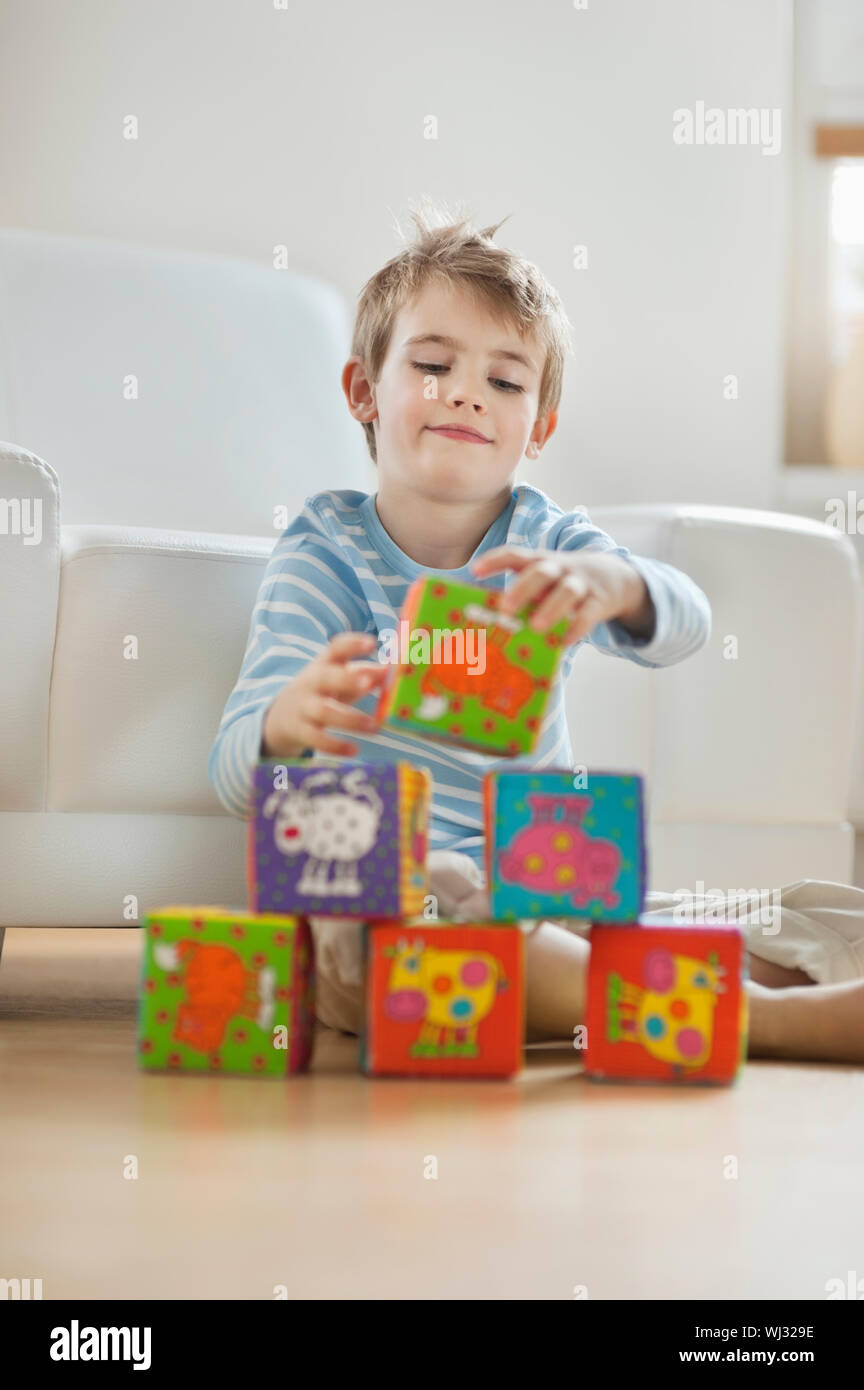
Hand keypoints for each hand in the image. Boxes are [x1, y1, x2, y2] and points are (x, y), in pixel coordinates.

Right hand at [261, 632, 387, 757]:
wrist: (281, 715)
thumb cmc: (323, 691)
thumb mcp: (341, 678)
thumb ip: (366, 674)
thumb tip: (394, 671)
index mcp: (324, 664)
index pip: (336, 649)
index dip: (352, 645)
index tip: (372, 643)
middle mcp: (312, 682)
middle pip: (326, 677)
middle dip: (346, 679)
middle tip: (368, 683)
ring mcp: (304, 706)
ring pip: (324, 711)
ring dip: (351, 719)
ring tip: (375, 726)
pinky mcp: (300, 730)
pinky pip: (317, 739)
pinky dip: (335, 746)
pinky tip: (354, 750)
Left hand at [471, 546, 654, 646]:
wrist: (614, 576)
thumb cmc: (564, 584)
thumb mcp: (545, 581)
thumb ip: (523, 595)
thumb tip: (488, 622)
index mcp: (540, 562)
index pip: (515, 555)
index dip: (494, 561)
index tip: (474, 570)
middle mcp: (560, 569)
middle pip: (541, 572)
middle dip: (522, 588)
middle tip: (504, 608)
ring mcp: (582, 584)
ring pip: (567, 591)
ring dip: (551, 608)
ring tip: (535, 627)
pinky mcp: (600, 601)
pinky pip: (589, 614)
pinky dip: (577, 628)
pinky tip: (565, 642)